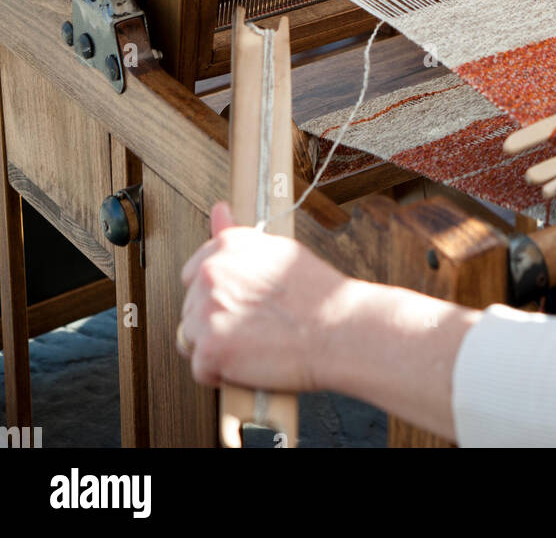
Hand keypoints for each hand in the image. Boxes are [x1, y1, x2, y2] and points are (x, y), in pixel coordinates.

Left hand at [178, 202, 354, 392]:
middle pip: (191, 308)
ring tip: (253, 344)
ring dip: (215, 347)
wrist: (336, 328)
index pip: (194, 273)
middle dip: (215, 322)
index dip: (216, 295)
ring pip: (190, 338)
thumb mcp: (278, 250)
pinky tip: (251, 362)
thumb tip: (218, 210)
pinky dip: (222, 374)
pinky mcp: (210, 349)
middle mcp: (211, 273)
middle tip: (254, 327)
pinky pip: (201, 369)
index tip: (236, 305)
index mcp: (227, 246)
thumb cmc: (315, 293)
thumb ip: (239, 238)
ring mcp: (207, 311)